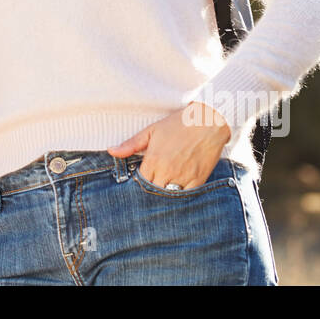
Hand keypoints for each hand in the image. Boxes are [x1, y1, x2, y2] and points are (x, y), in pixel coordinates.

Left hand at [107, 101, 231, 187]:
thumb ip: (131, 144)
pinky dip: (181, 196)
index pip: (140, 181)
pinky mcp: (198, 181)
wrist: (208, 122)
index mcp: (153, 160)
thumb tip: (111, 151)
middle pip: (153, 191)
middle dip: (151, 189)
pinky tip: (179, 190)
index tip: (143, 178)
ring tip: (165, 186)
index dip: (140, 181)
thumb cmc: (178, 124)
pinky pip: (186, 196)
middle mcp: (167, 172)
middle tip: (153, 184)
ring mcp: (183, 178)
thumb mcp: (151, 131)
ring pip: (168, 196)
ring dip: (165, 194)